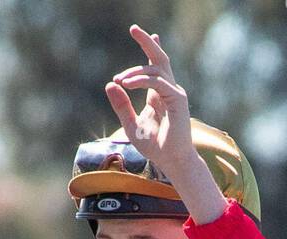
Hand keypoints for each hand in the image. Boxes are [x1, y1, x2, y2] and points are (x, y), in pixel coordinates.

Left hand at [105, 25, 194, 177]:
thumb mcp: (131, 124)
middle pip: (159, 59)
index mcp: (158, 94)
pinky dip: (141, 81)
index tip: (141, 33)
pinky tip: (127, 84)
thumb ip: (121, 105)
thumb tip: (109, 84)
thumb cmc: (154, 147)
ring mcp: (174, 93)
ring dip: (136, 70)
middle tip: (133, 28)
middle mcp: (168, 90)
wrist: (172, 162)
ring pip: (156, 68)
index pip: (155, 66)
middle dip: (147, 42)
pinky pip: (157, 83)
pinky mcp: (177, 100)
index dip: (150, 49)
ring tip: (120, 79)